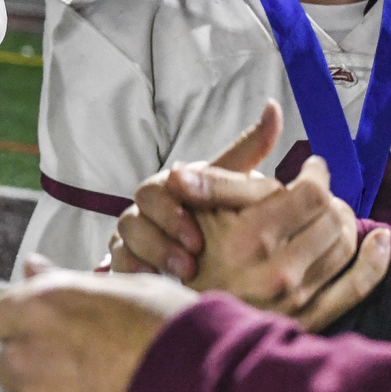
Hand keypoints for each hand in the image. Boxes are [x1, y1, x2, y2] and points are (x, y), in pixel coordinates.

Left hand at [0, 257, 196, 391]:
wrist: (197, 375)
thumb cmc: (164, 325)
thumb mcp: (118, 286)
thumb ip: (64, 280)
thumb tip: (32, 267)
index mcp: (43, 303)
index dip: (21, 319)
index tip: (44, 325)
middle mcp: (32, 346)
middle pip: (6, 357)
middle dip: (29, 357)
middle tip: (71, 356)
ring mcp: (40, 390)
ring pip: (22, 390)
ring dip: (43, 385)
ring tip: (86, 378)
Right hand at [110, 101, 284, 278]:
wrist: (204, 242)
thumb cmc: (219, 206)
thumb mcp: (234, 178)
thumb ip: (250, 147)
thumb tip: (273, 106)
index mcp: (166, 187)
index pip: (154, 190)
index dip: (172, 211)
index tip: (198, 235)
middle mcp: (144, 209)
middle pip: (132, 216)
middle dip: (162, 238)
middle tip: (193, 256)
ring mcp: (133, 235)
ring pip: (123, 241)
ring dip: (153, 257)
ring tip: (183, 274)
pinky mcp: (126, 261)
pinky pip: (117, 266)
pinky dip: (134, 274)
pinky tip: (156, 285)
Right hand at [190, 158, 390, 331]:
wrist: (183, 304)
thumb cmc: (193, 241)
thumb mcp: (208, 193)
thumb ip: (244, 152)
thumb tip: (274, 108)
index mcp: (251, 235)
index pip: (311, 192)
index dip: (316, 173)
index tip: (310, 168)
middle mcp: (277, 271)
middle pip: (334, 217)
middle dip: (329, 198)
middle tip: (314, 193)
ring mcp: (295, 301)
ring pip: (346, 247)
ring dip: (344, 222)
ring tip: (325, 214)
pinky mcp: (306, 320)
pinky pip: (356, 288)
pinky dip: (374, 262)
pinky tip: (379, 240)